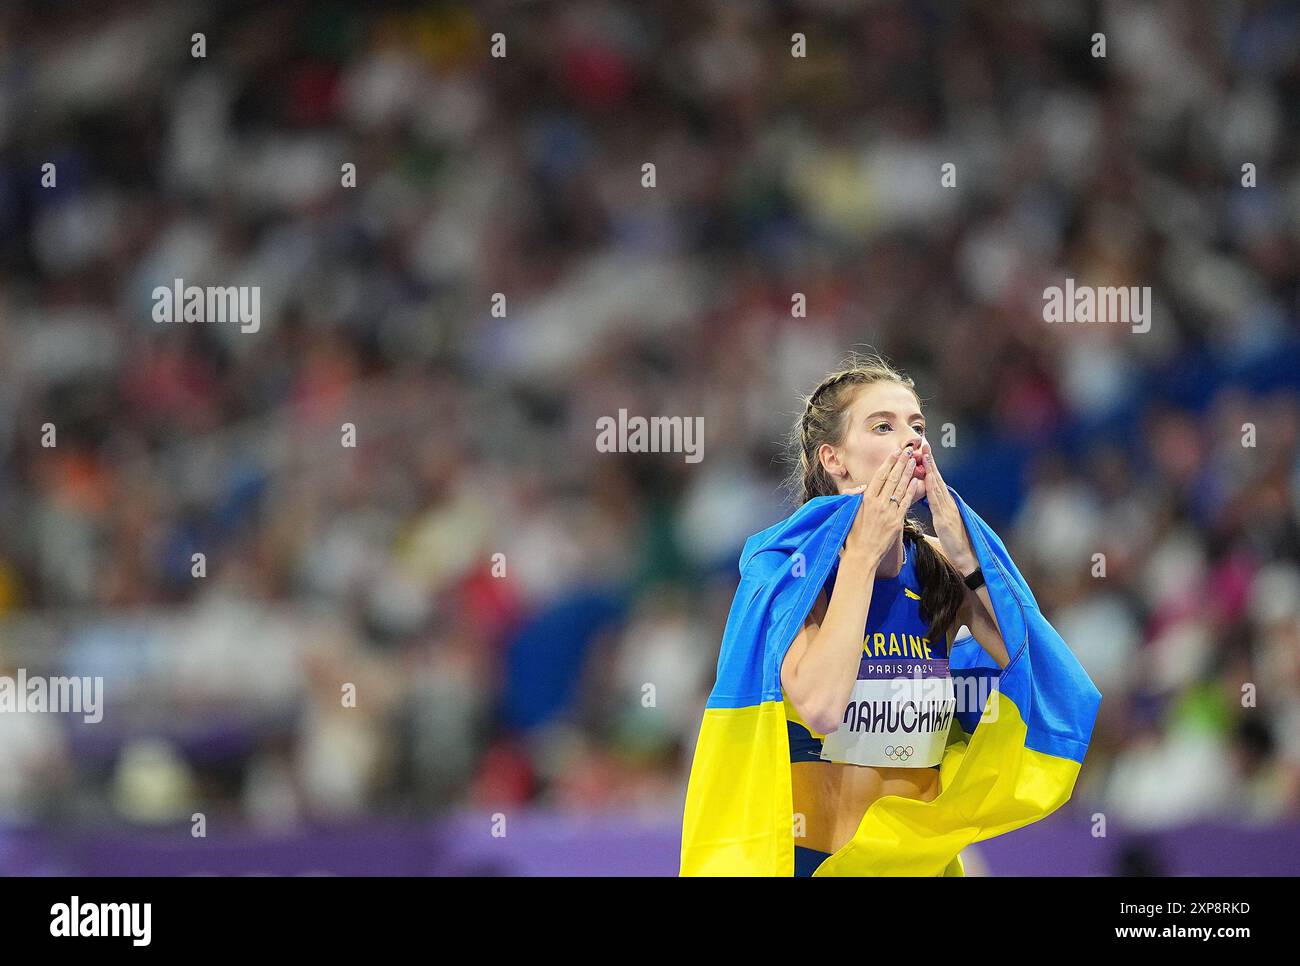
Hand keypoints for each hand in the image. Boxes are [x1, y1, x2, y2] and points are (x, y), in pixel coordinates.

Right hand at [841, 446, 923, 563]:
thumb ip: (857, 498)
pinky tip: (916, 482)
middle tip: (909, 451)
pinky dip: (911, 492)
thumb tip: (861, 488)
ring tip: (914, 461)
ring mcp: (888, 513)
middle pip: (892, 479)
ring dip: (908, 473)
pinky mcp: (897, 523)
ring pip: (900, 488)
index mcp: (865, 500)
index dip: (888, 463)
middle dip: (901, 463)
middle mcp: (878, 504)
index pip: (879, 477)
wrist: (861, 556)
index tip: (895, 452)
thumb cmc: (853, 536)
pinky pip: (906, 503)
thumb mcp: (851, 513)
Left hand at [917, 440, 976, 573]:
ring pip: (936, 485)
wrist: (966, 557)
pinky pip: (936, 501)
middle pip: (937, 478)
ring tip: (924, 453)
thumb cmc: (954, 543)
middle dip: (930, 460)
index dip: (929, 466)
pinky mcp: (944, 519)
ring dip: (930, 469)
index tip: (923, 451)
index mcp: (945, 504)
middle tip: (924, 443)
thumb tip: (930, 505)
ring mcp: (947, 509)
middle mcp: (947, 503)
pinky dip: (931, 488)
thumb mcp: (942, 524)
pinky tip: (927, 477)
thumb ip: (937, 512)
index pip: (935, 481)